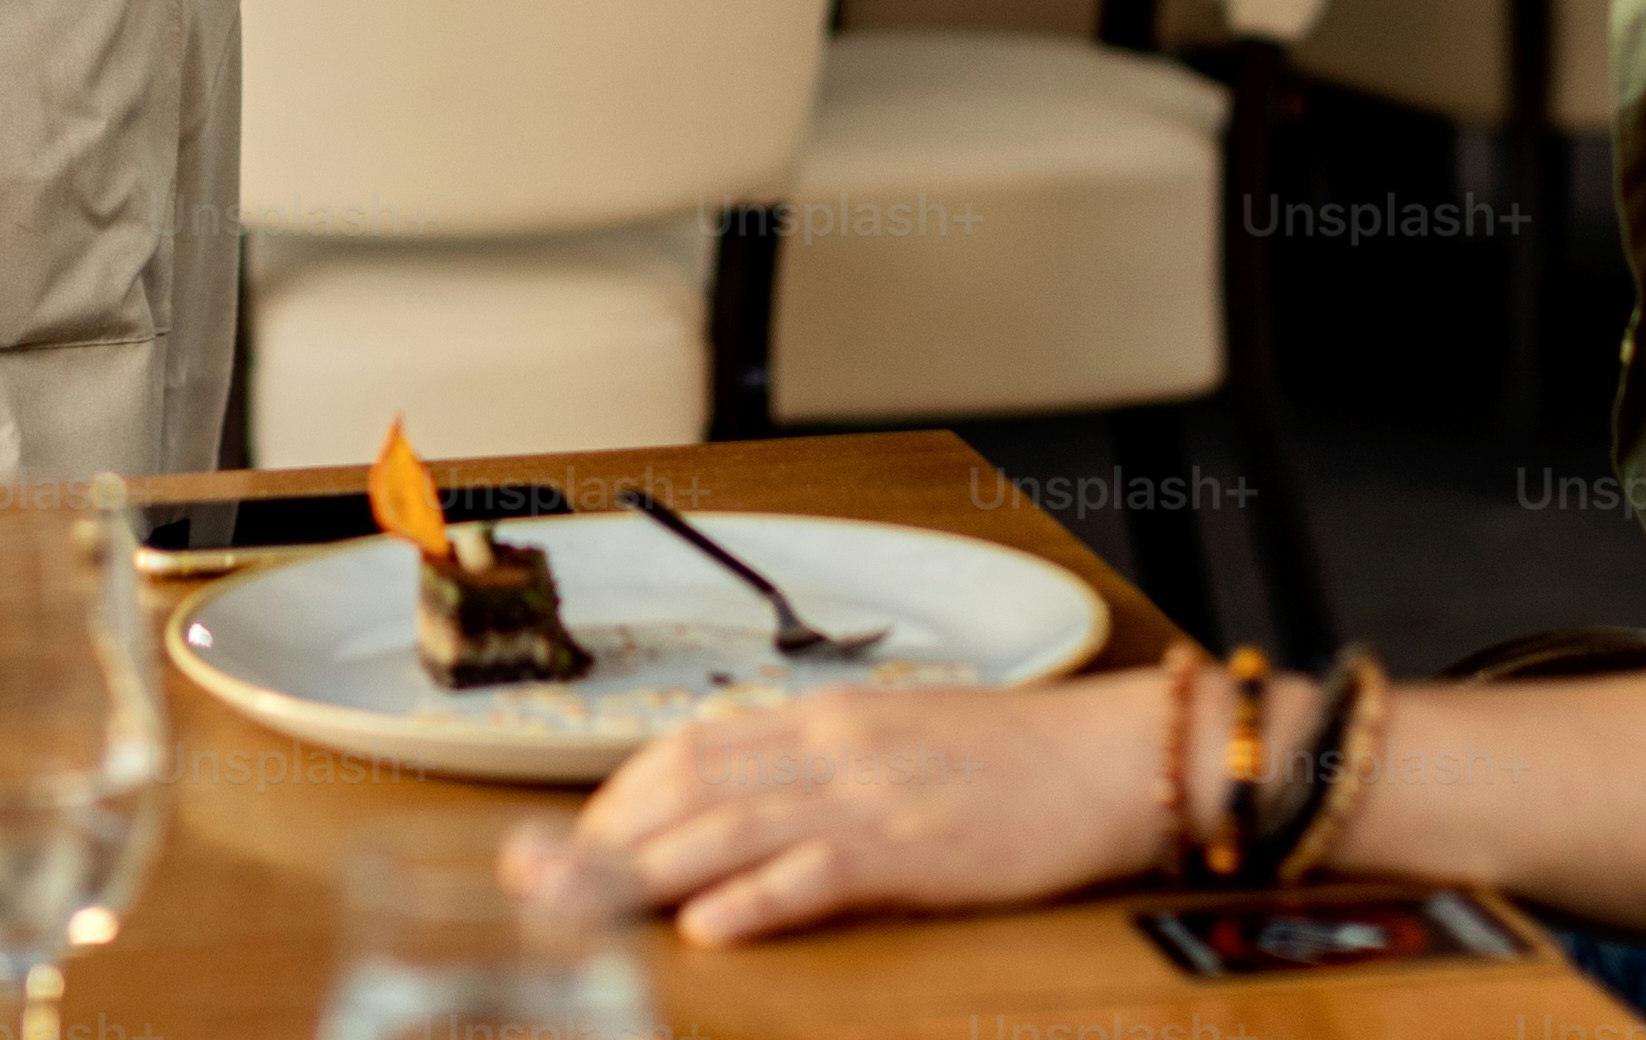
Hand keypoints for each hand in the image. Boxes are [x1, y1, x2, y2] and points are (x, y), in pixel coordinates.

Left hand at [574, 676, 1157, 946]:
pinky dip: (753, 899)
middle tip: (530, 882)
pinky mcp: (914, 847)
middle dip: (598, 836)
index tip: (563, 839)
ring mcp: (871, 794)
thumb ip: (824, 770)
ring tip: (577, 911)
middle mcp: (834, 746)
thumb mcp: (901, 748)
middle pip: (687, 786)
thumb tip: (748, 810)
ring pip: (729, 826)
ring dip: (641, 871)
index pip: (692, 746)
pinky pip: (816, 870)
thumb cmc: (1018, 763)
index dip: (616, 795)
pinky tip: (705, 926)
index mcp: (828, 718)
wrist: (1114, 758)